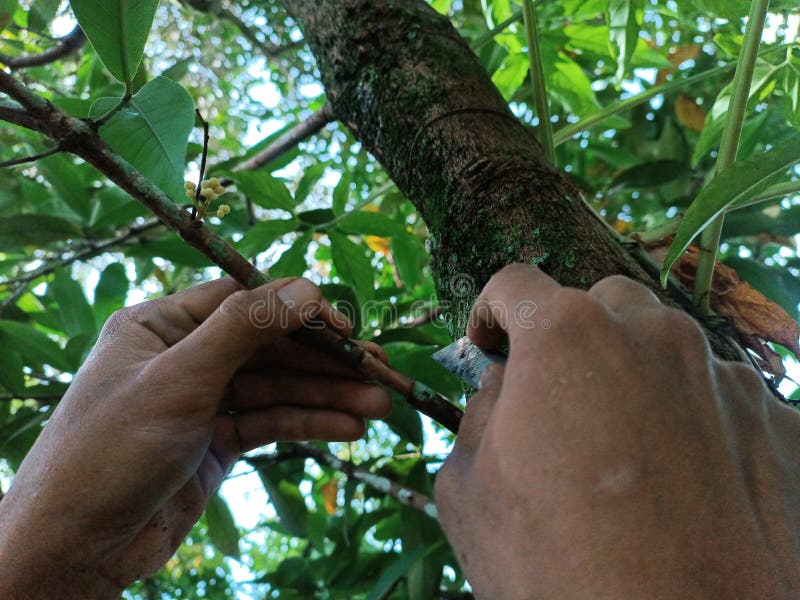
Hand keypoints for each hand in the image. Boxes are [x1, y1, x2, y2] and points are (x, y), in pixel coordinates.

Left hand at [0, 277, 390, 597]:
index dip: (298, 310)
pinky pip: (270, 422)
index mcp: (160, 325)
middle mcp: (183, 356)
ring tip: (378, 406)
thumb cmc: (110, 452)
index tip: (345, 329)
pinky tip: (348, 428)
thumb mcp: (178, 380)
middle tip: (377, 372)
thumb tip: (305, 288)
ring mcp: (202, 400)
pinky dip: (308, 424)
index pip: (243, 301)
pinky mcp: (215, 441)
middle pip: (269, 347)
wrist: (75, 547)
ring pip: (276, 388)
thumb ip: (243, 329)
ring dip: (326, 396)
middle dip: (324, 362)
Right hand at [435, 264, 799, 598]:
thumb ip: (479, 412)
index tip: (490, 343)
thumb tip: (504, 385)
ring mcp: (728, 378)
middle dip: (573, 335)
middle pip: (603, 302)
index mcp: (567, 337)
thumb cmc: (555, 570)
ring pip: (669, 346)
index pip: (517, 283)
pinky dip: (698, 421)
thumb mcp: (468, 490)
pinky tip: (684, 481)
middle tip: (558, 396)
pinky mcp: (783, 427)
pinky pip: (724, 400)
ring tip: (626, 449)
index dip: (491, 311)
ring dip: (638, 375)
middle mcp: (655, 336)